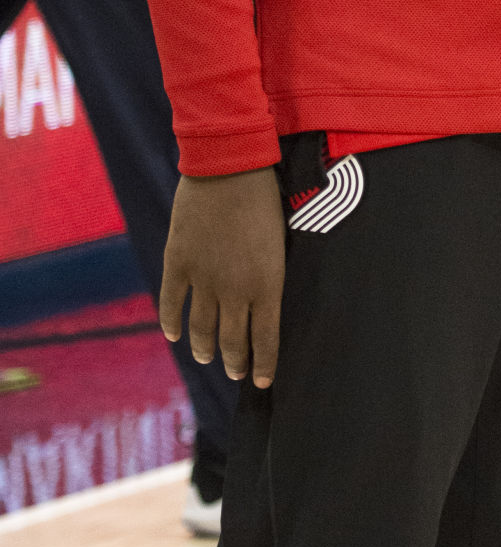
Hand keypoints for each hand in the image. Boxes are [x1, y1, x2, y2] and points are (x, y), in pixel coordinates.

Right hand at [160, 168, 285, 386]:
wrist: (231, 165)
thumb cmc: (267, 195)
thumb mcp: (281, 239)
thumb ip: (273, 271)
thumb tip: (270, 296)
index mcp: (268, 284)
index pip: (267, 339)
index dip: (264, 364)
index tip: (262, 382)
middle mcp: (235, 290)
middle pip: (234, 340)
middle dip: (236, 362)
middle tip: (236, 372)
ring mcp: (204, 279)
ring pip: (202, 329)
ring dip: (206, 348)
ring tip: (209, 357)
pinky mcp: (179, 263)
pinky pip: (173, 303)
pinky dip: (172, 323)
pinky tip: (174, 335)